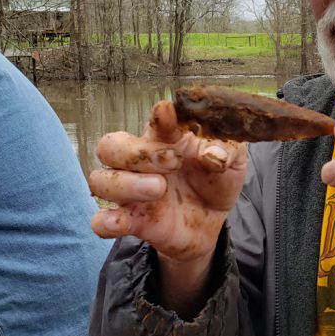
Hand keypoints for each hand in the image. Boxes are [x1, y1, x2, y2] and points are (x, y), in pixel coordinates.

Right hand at [89, 99, 246, 265]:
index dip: (158, 116)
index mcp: (166, 138)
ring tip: (159, 188)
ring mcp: (132, 192)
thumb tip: (213, 155)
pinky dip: (106, 221)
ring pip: (100, 180)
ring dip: (126, 183)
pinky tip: (121, 222)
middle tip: (172, 162)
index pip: (153, 120)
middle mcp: (141, 162)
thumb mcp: (233, 162)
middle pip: (110, 146)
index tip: (168, 113)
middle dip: (136, 152)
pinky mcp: (133, 221)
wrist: (212, 222)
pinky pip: (101, 221)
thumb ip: (227, 151)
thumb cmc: (215, 181)